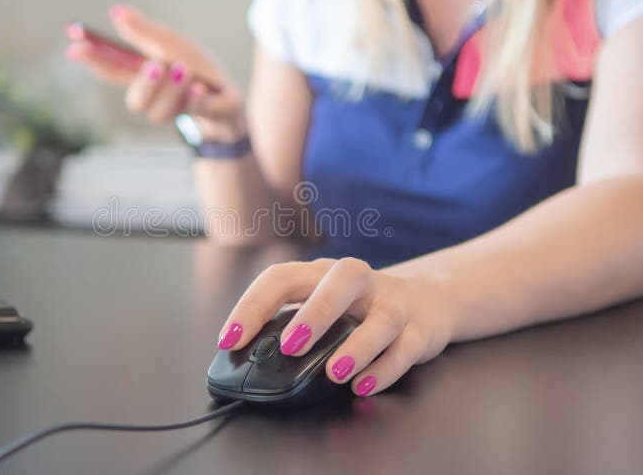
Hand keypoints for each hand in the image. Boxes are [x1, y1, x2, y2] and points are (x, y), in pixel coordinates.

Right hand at [66, 5, 245, 142]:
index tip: (74, 46)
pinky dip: (195, 97)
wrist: (231, 98)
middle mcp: (156, 98)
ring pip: (161, 112)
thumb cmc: (198, 71)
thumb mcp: (173, 45)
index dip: (93, 59)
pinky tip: (200, 87)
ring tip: (185, 69)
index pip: (113, 70)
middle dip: (143, 85)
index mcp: (145, 76)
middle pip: (135, 102)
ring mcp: (177, 111)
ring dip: (173, 88)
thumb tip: (115, 12)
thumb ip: (146, 33)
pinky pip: (192, 111)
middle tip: (156, 65)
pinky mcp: (201, 116)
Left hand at [216, 258, 455, 395]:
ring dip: (357, 346)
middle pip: (340, 280)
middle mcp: (358, 282)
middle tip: (289, 347)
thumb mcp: (322, 304)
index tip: (229, 340)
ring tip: (335, 374)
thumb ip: (291, 324)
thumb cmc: (359, 306)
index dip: (253, 306)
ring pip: (381, 318)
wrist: (428, 299)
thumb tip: (248, 360)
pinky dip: (386, 369)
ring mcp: (392, 304)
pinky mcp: (420, 330)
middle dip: (314, 313)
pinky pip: (406, 349)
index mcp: (322, 274)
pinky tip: (365, 386)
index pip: (282, 277)